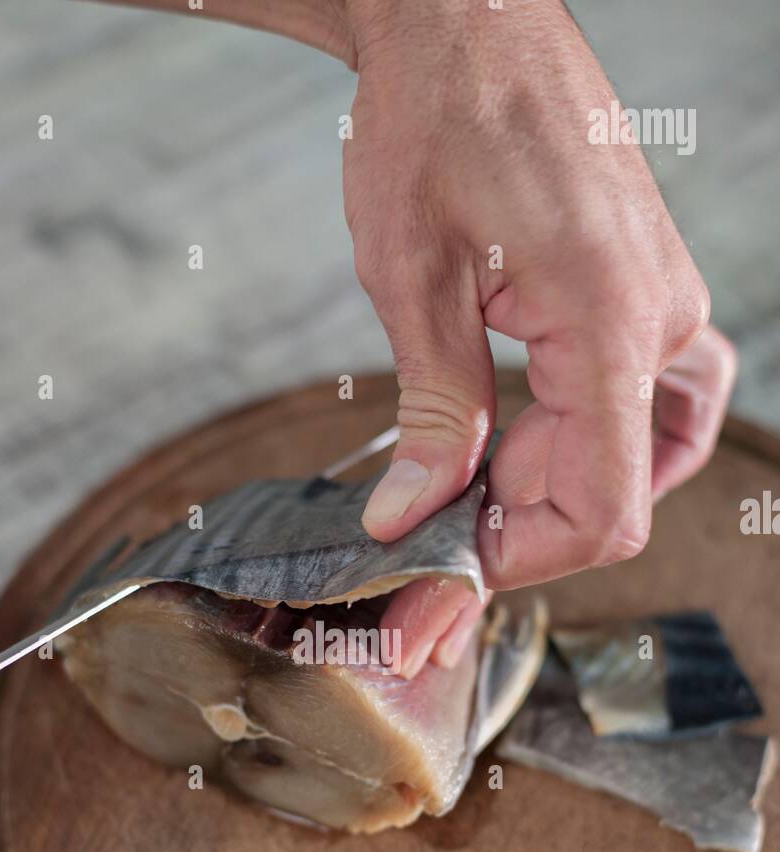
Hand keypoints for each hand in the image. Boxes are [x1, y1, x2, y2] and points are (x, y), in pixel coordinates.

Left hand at [344, 0, 736, 674]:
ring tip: (465, 484)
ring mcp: (661, 304)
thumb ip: (431, 414)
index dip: (521, 563)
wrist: (466, 14)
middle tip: (420, 549)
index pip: (603, 507)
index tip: (439, 576)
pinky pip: (642, 398)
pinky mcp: (642, 290)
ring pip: (638, 452)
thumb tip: (410, 517)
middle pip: (611, 490)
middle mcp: (659, 320)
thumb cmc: (436, 116)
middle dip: (515, 536)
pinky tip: (521, 441)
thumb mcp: (412, 279)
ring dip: (553, 489)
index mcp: (612, 323)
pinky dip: (581, 438)